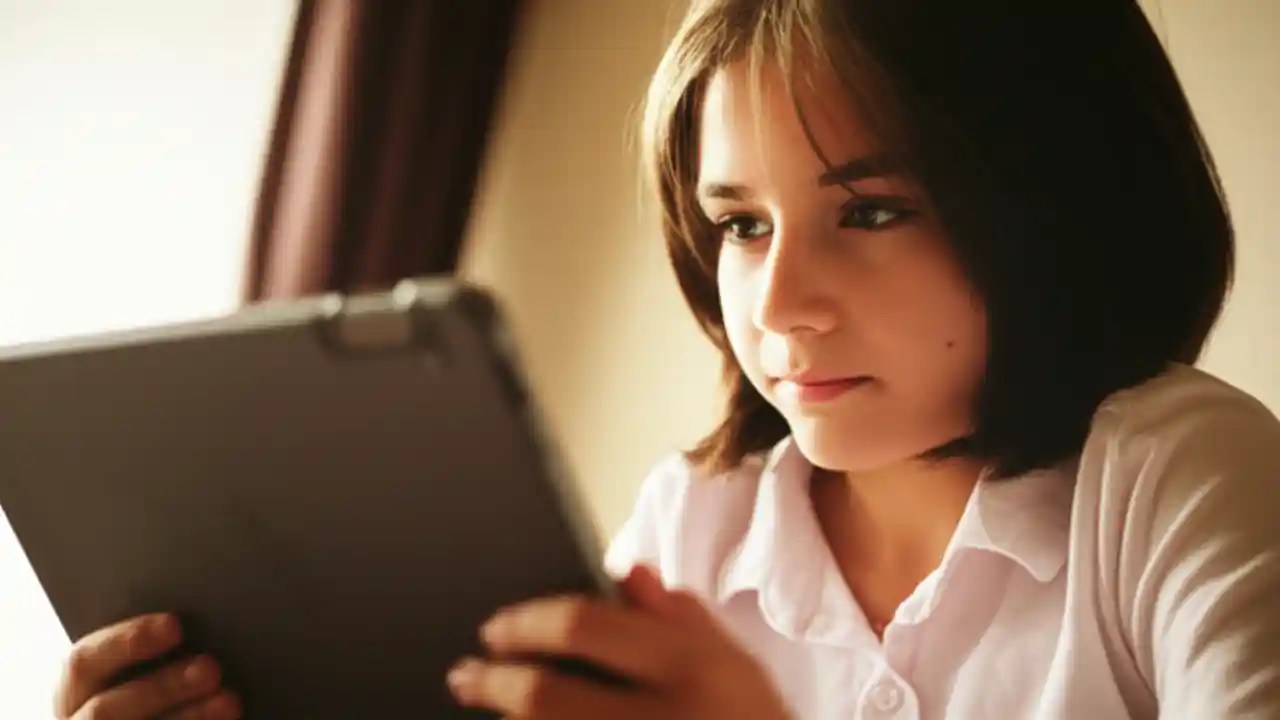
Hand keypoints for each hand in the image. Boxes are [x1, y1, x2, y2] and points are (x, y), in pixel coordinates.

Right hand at [53, 613, 240, 719]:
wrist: (166, 711)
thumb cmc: (166, 692)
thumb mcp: (147, 670)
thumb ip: (164, 652)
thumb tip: (197, 625)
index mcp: (77, 693)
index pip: (84, 662)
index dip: (128, 641)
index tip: (175, 625)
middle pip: (106, 710)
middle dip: (162, 687)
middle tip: (211, 667)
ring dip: (188, 718)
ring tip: (230, 700)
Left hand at [447, 565, 791, 719]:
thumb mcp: (733, 661)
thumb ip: (677, 615)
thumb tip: (624, 572)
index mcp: (692, 667)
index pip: (585, 625)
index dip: (525, 622)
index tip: (495, 628)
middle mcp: (666, 718)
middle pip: (546, 697)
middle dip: (492, 682)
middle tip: (466, 674)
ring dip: (507, 719)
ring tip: (484, 701)